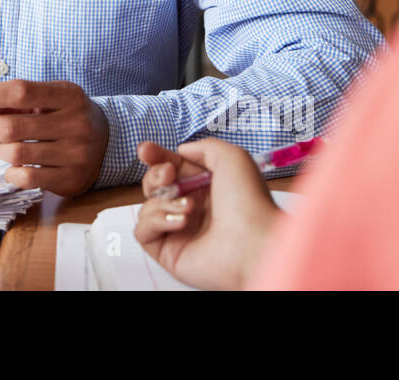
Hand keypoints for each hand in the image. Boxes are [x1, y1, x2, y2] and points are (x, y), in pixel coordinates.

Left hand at [0, 80, 108, 196]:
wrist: (108, 141)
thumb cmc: (68, 116)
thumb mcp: (53, 98)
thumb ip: (21, 99)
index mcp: (69, 96)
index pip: (22, 91)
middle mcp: (75, 124)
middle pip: (13, 126)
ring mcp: (75, 153)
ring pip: (16, 153)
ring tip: (1, 145)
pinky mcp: (71, 178)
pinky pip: (27, 178)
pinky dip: (11, 172)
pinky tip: (13, 166)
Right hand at [133, 139, 281, 289]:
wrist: (255, 243)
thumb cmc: (250, 202)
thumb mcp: (232, 158)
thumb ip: (203, 147)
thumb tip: (180, 151)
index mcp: (207, 188)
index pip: (172, 169)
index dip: (157, 158)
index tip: (146, 151)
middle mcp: (192, 209)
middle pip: (154, 186)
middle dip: (156, 176)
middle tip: (169, 176)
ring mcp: (179, 231)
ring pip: (147, 206)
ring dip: (163, 201)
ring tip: (189, 207)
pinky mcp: (168, 252)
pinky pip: (143, 230)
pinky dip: (156, 221)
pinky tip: (181, 222)